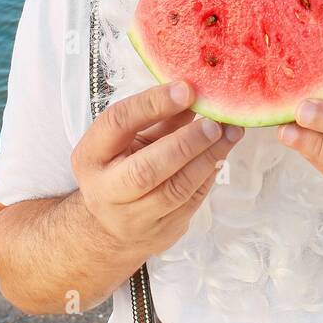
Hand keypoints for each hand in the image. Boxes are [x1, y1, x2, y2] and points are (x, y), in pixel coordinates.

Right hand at [72, 81, 242, 257]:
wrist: (105, 230)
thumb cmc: (118, 170)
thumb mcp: (126, 141)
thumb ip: (158, 118)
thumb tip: (195, 93)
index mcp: (91, 156)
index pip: (117, 123)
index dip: (152, 104)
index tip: (186, 89)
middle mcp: (106, 190)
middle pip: (147, 168)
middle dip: (186, 143)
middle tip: (214, 123)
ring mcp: (133, 218)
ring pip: (176, 190)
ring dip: (208, 159)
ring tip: (230, 134)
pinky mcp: (161, 233)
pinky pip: (191, 202)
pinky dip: (209, 175)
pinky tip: (222, 155)